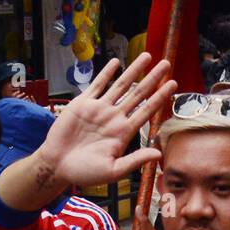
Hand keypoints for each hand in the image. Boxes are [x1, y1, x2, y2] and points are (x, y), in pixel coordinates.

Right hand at [37, 53, 174, 190]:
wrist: (56, 166)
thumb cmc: (84, 172)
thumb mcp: (112, 171)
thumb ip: (134, 161)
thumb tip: (158, 155)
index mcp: (123, 132)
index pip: (146, 110)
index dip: (160, 97)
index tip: (173, 84)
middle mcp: (114, 117)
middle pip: (138, 93)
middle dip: (152, 78)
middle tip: (166, 64)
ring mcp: (99, 109)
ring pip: (121, 85)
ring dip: (134, 70)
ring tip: (147, 56)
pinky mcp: (83, 104)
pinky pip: (97, 85)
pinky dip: (107, 73)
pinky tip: (116, 63)